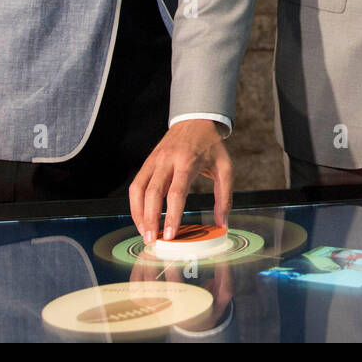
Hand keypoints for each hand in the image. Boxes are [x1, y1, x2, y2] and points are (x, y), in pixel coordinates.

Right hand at [129, 120, 231, 244]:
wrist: (196, 120)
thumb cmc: (211, 146)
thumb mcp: (225, 168)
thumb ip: (224, 196)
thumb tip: (223, 223)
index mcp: (187, 161)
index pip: (176, 193)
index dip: (171, 215)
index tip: (170, 235)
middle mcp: (167, 160)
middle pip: (153, 193)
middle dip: (150, 219)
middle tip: (152, 240)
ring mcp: (154, 160)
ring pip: (138, 189)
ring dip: (138, 213)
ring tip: (145, 233)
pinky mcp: (148, 162)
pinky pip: (136, 184)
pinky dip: (135, 203)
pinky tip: (141, 218)